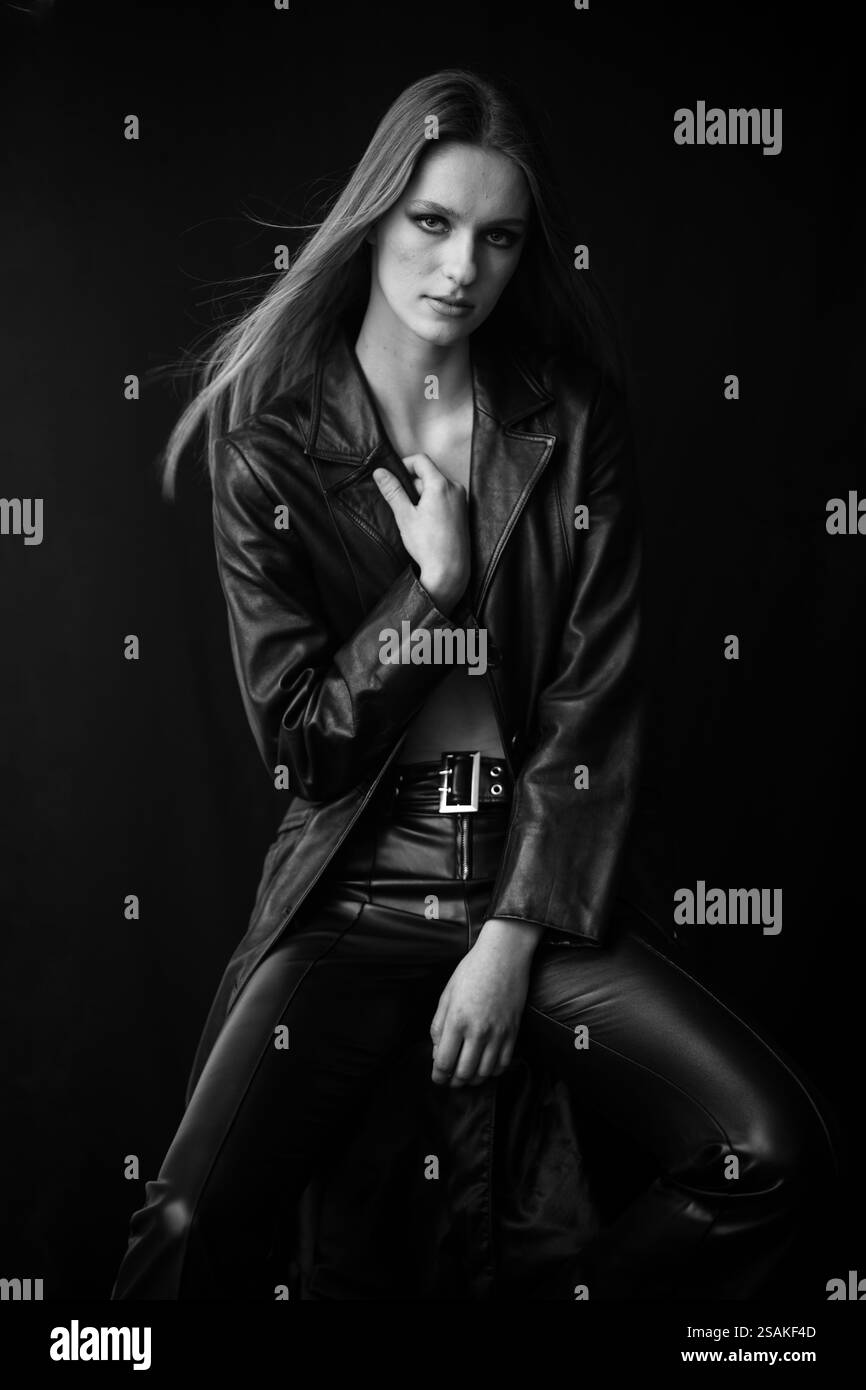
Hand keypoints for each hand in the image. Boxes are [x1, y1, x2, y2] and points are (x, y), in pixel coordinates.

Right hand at [372, 454, 469, 610]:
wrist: (449, 570)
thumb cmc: (428, 545)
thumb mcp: (404, 515)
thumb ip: (392, 490)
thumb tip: (380, 472)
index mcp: (441, 484)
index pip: (420, 460)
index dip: (404, 465)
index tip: (393, 478)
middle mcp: (455, 488)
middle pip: (428, 474)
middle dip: (412, 485)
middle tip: (403, 506)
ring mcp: (461, 500)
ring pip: (436, 487)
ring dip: (422, 495)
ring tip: (415, 518)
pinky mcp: (463, 511)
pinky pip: (444, 498)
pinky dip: (432, 503)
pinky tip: (427, 524)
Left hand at [429, 919, 543, 1086]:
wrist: (504, 955)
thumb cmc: (472, 970)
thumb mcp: (447, 994)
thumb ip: (439, 1025)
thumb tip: (437, 1051)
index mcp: (457, 1020)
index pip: (444, 1062)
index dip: (438, 1076)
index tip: (437, 1078)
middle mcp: (478, 1031)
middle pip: (464, 1073)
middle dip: (454, 1082)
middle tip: (450, 1081)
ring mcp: (498, 1033)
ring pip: (485, 1073)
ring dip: (473, 1080)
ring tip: (466, 1077)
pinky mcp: (514, 1032)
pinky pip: (504, 1063)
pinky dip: (493, 1071)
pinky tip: (485, 1067)